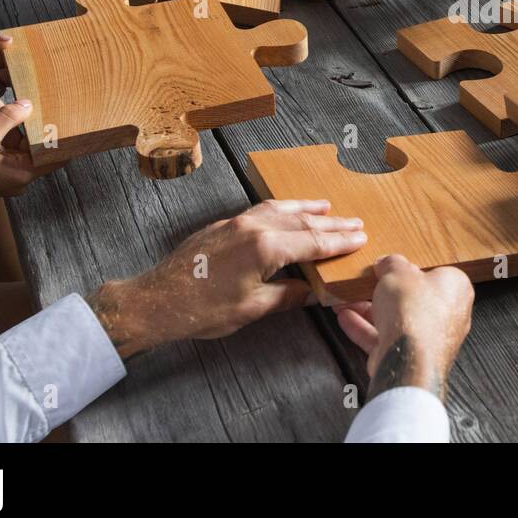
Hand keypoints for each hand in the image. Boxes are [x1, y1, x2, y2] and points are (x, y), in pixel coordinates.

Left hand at [89, 199, 366, 358]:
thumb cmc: (201, 310)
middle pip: (302, 222)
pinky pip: (261, 210)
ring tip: (327, 207)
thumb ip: (286, 296)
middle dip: (332, 223)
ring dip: (308, 209)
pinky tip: (288, 211)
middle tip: (356, 222)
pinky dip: (282, 209)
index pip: (313, 242)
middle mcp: (254, 228)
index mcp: (265, 248)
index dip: (339, 241)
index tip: (360, 238)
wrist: (156, 300)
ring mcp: (236, 223)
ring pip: (281, 210)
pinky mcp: (223, 226)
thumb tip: (312, 292)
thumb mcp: (252, 309)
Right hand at [334, 255, 473, 401]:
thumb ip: (391, 264)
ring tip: (345, 300)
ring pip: (395, 320)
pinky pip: (385, 339)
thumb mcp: (398, 272)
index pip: (433, 273)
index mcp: (455, 289)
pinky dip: (364, 329)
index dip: (408, 269)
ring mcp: (429, 340)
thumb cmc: (415, 312)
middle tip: (363, 284)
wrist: (409, 359)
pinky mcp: (410, 358)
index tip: (388, 266)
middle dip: (382, 292)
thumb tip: (387, 263)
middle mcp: (448, 316)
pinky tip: (345, 318)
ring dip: (367, 310)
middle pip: (411, 298)